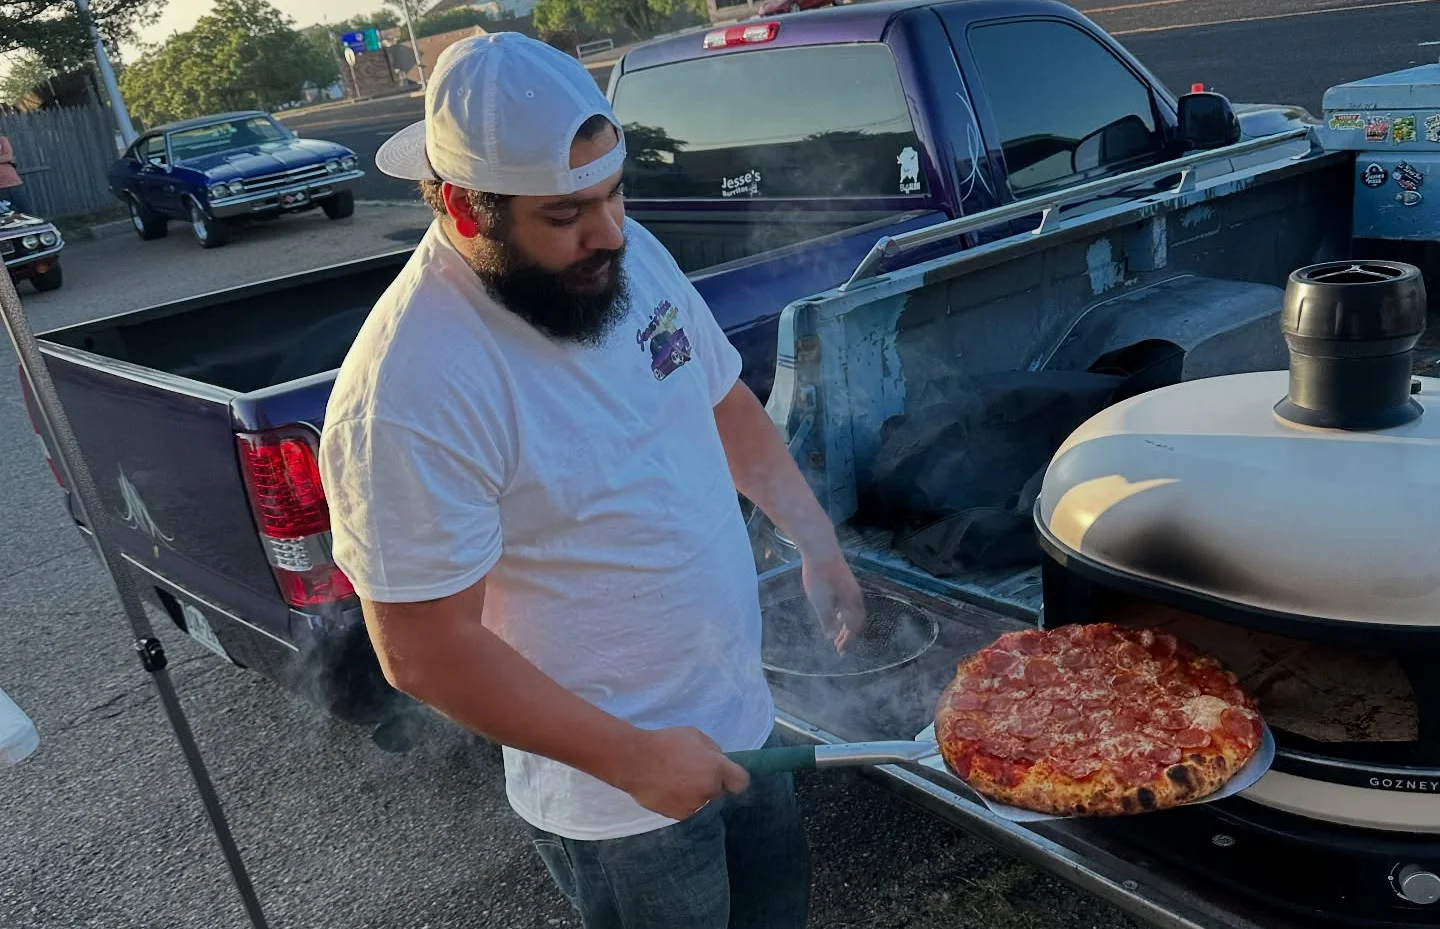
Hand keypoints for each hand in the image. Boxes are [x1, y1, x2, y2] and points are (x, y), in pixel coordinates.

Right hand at [613, 726, 749, 819]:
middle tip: (692, 771)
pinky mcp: (678, 816)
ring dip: (695, 793)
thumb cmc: (665, 743)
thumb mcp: (694, 735)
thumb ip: (711, 750)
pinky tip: (668, 789)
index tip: (725, 773)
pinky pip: (686, 808)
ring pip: (702, 801)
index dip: (734, 777)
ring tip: (676, 780)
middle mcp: (709, 791)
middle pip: (719, 791)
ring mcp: (693, 806)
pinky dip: (681, 801)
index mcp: (716, 769)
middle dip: (711, 782)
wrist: (634, 762)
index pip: (741, 782)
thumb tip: (717, 760)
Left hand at [802, 548, 866, 652]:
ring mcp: (850, 588)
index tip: (840, 651)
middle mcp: (855, 597)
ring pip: (851, 612)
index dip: (847, 641)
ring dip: (845, 625)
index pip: (853, 628)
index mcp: (852, 603)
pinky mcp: (844, 582)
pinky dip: (842, 614)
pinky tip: (834, 614)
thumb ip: (827, 620)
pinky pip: (847, 604)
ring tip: (836, 633)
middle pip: (855, 621)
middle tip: (838, 646)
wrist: (821, 550)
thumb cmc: (820, 577)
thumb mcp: (820, 602)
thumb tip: (832, 636)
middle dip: (847, 635)